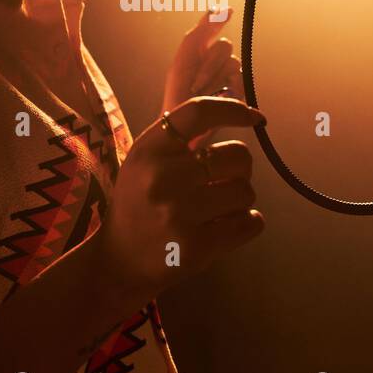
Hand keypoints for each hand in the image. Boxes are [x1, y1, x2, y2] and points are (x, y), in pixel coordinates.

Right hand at [92, 96, 266, 302]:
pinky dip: (246, 224)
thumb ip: (181, 140)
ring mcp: (179, 214)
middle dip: (239, 170)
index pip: (199, 113)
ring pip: (246, 191)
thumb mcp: (145, 162)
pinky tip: (224, 229)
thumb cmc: (139, 205)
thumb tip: (243, 113)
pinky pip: (251, 223)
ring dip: (239, 201)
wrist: (117, 263)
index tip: (254, 118)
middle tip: (221, 183)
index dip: (233, 109)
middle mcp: (162, 177)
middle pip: (237, 156)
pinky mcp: (196, 247)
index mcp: (148, 150)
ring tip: (216, 211)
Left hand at [161, 7, 245, 150]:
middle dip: (210, 65)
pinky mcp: (237, 91)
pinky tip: (217, 99)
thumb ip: (200, 32)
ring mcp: (227, 75)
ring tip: (202, 94)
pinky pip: (240, 81)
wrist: (184, 124)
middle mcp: (214, 59)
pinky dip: (227, 90)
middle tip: (195, 83)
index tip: (228, 12)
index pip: (212, 26)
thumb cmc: (178, 92)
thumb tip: (220, 7)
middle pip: (224, 47)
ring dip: (216, 79)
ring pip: (233, 64)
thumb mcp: (184, 60)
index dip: (219, 18)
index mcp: (198, 49)